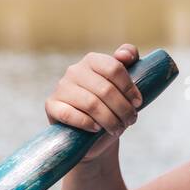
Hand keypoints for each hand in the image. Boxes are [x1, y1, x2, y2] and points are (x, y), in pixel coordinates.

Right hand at [45, 43, 142, 163]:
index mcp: (93, 61)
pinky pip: (70, 114)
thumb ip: (129, 61)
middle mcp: (74, 71)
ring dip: (110, 120)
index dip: (129, 88)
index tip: (138, 103)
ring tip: (118, 129)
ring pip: (91, 104)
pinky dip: (87, 123)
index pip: (114, 68)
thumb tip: (125, 55)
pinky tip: (96, 128)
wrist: (92, 134)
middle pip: (105, 89)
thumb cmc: (110, 106)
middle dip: (123, 109)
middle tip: (131, 120)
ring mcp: (61, 87)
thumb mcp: (123, 84)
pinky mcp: (52, 105)